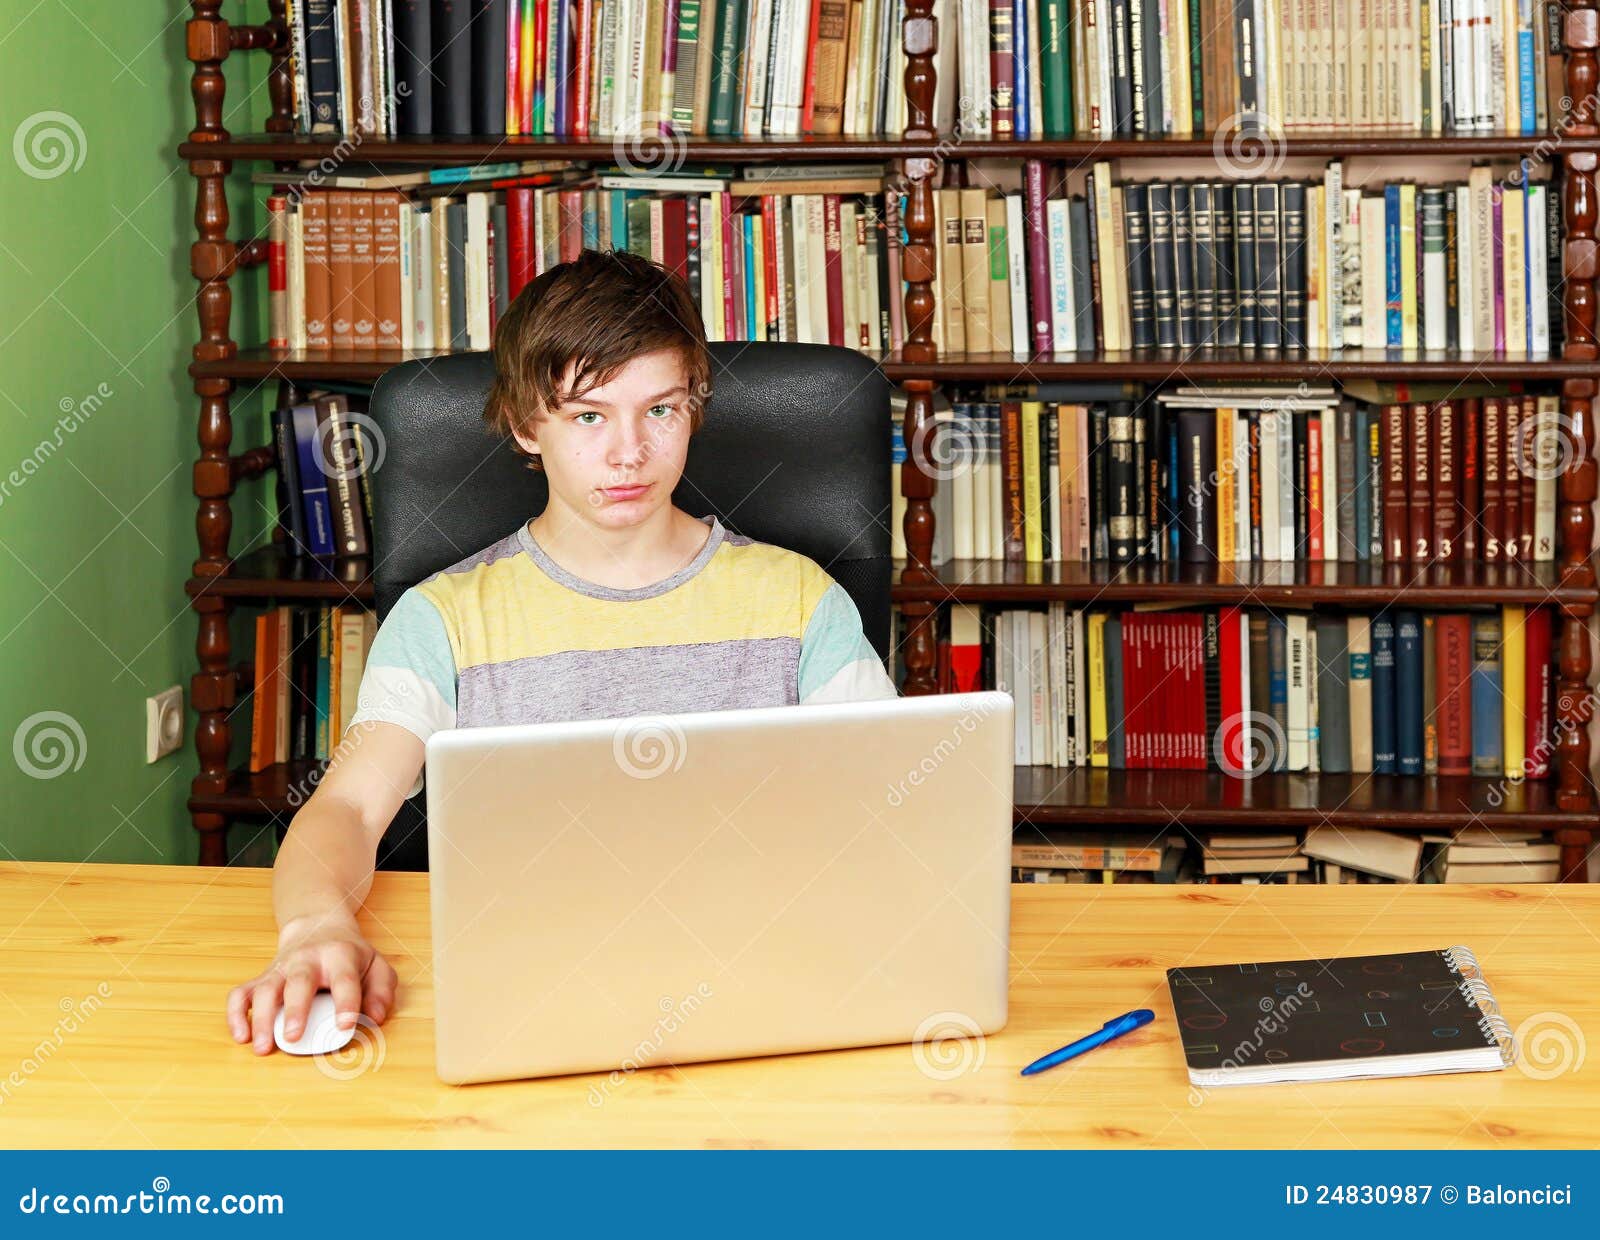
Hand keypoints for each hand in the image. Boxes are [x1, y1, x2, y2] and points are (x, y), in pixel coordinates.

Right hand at [226, 914, 398, 1054]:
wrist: (317, 924)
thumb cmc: (349, 954)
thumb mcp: (375, 964)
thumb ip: (382, 990)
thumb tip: (377, 1016)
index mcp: (340, 956)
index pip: (344, 980)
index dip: (346, 1003)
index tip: (345, 1026)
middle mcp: (307, 960)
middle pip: (298, 982)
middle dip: (294, 1010)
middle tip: (291, 1037)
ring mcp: (281, 968)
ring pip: (264, 989)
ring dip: (259, 1018)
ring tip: (262, 1047)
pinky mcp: (261, 977)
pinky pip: (241, 994)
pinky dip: (236, 1014)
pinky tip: (241, 1036)